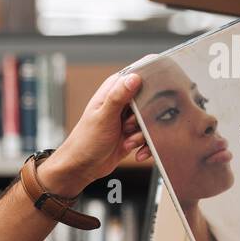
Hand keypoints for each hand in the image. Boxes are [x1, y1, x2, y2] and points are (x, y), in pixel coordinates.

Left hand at [44, 57, 154, 191]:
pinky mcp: (134, 132)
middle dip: (147, 117)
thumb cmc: (85, 142)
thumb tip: (134, 77)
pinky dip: (146, 145)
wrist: (83, 166)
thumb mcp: (103, 117)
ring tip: (128, 141)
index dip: (151, 80)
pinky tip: (135, 151)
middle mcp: (123, 101)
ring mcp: (130, 117)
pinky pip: (151, 135)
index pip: (138, 74)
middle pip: (152, 98)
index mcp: (114, 90)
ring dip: (143, 134)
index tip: (157, 94)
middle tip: (130, 126)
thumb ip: (118, 96)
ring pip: (153, 119)